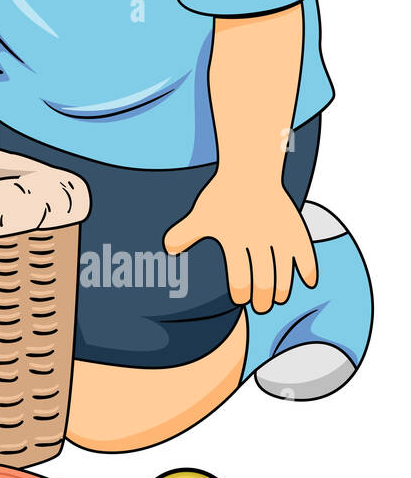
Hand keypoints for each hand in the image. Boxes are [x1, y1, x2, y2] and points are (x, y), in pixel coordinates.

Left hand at [164, 177, 317, 313]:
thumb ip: (185, 234)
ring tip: (279, 298)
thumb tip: (168, 248)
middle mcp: (258, 238)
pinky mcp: (296, 227)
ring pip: (284, 269)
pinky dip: (309, 268)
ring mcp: (279, 233)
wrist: (249, 169)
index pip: (239, 275)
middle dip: (262, 297)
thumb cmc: (223, 195)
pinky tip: (309, 283)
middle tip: (261, 307)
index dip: (241, 292)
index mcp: (234, 238)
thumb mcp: (200, 214)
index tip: (240, 300)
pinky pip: (306, 252)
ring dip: (283, 288)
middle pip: (263, 278)